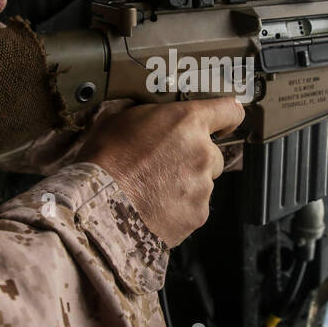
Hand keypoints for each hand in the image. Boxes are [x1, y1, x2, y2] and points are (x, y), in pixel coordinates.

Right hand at [76, 97, 245, 246]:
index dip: (227, 118)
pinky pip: (193, 209)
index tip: (224, 124)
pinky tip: (154, 207)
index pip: (229, 111)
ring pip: (202, 184)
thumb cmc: (105, 161)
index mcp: (187, 122)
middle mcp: (203, 152)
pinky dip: (179, 209)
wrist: (99, 205)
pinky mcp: (198, 215)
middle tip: (163, 167)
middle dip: (194, 160)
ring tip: (152, 190)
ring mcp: (203, 186)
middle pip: (213, 155)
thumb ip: (150, 116)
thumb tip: (152, 117)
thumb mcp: (121, 119)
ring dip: (185, 186)